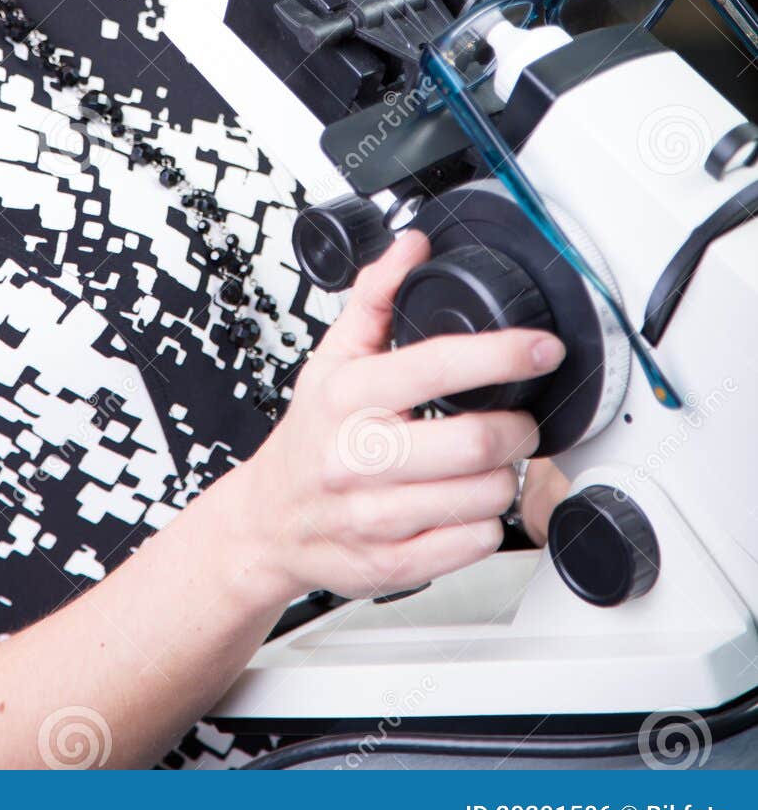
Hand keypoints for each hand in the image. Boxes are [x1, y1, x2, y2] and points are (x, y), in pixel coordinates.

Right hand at [240, 230, 566, 602]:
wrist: (268, 521)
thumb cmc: (310, 436)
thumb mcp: (332, 358)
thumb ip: (375, 297)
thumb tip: (412, 245)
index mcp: (348, 396)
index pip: (437, 366)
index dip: (502, 353)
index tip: (541, 348)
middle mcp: (357, 456)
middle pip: (476, 442)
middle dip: (516, 428)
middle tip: (515, 420)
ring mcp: (374, 516)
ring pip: (484, 497)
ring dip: (505, 476)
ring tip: (487, 463)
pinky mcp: (392, 565)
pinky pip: (474, 543)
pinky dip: (487, 522)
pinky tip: (465, 503)